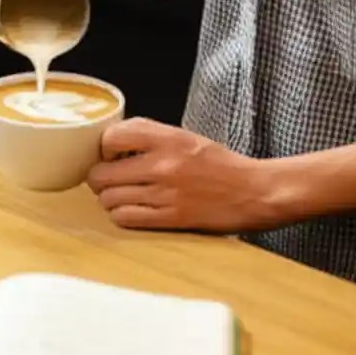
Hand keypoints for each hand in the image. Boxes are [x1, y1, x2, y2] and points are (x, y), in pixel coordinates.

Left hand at [86, 118, 286, 233]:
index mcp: (168, 139)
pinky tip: (131, 211)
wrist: (256, 191)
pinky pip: (125, 218)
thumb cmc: (221, 165)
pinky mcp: (171, 218)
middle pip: (102, 174)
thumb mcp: (186, 138)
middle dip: (99, 178)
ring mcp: (165, 193)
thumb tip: (112, 143)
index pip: (112, 136)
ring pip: (109, 199)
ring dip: (109, 200)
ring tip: (120, 197)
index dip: (103, 148)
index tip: (109, 155)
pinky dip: (121, 215)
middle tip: (108, 180)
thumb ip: (151, 137)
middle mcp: (163, 165)